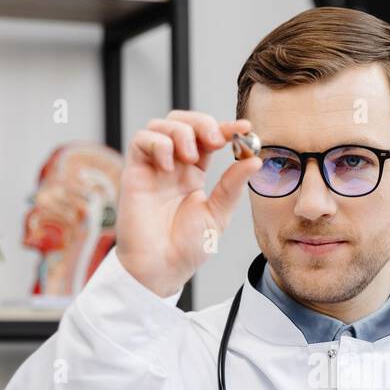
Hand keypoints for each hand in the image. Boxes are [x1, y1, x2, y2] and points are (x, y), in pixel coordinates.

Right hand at [116, 111, 263, 296]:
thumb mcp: (217, 214)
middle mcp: (174, 165)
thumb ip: (232, 186)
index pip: (209, 139)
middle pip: (184, 122)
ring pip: (162, 125)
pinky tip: (169, 164)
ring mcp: (153, 167)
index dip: (226, 128)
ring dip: (180, 132)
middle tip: (216, 139)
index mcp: (195, 173)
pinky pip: (141, 140)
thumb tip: (254, 160)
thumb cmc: (186, 247)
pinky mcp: (135, 171)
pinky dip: (158, 143)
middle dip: (202, 123)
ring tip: (189, 157)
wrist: (161, 267)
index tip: (244, 127)